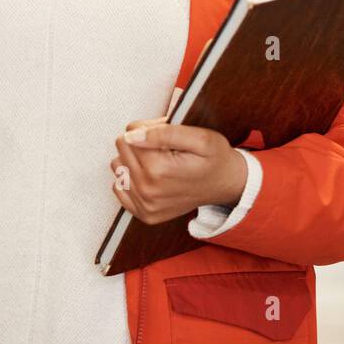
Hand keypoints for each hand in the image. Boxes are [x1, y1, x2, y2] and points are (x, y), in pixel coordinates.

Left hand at [108, 79, 247, 225]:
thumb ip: (164, 132)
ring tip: (160, 161)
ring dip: (135, 160)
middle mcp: (148, 191)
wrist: (225, 184)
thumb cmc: (214, 158)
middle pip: (122, 150)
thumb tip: (132, 134)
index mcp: (158, 170)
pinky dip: (132, 178)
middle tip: (166, 148)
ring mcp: (145, 206)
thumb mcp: (200, 138)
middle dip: (141, 143)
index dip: (148, 129)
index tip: (166, 135)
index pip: (129, 135)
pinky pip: (119, 187)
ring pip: (118, 166)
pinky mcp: (144, 214)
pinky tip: (152, 177)